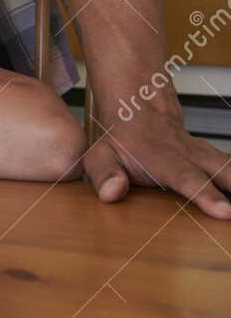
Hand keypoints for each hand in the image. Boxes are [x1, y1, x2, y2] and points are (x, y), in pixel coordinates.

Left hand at [84, 102, 230, 218]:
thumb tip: (112, 194)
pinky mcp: (214, 157)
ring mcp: (205, 154)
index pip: (186, 178)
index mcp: (161, 157)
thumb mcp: (99, 154)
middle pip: (224, 173)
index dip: (206, 195)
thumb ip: (104, 174)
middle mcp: (190, 154)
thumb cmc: (118, 137)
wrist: (139, 104)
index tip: (227, 212)